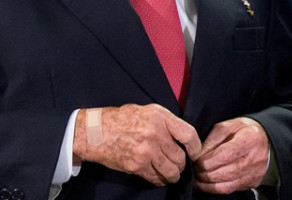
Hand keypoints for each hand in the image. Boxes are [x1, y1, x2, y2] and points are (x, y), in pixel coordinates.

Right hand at [73, 103, 200, 185]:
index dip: (196, 147)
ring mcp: (146, 151)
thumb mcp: (147, 110)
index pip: (188, 134)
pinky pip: (156, 178)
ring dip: (173, 175)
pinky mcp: (136, 165)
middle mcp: (155, 133)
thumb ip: (166, 121)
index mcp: (160, 117)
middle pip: (180, 156)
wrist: (95, 132)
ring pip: (171, 170)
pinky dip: (160, 180)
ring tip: (172, 174)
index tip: (195, 153)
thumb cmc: (121, 119)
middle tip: (179, 165)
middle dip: (182, 164)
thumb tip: (181, 136)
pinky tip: (159, 178)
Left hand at [192, 117, 270, 193]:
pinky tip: (206, 184)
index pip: (225, 154)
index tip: (196, 160)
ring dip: (207, 183)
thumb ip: (213, 139)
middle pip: (225, 172)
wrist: (264, 139)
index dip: (207, 160)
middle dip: (204, 173)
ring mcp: (255, 172)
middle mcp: (255, 157)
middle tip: (193, 170)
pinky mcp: (253, 182)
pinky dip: (215, 189)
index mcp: (250, 138)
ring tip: (197, 178)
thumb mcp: (228, 126)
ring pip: (226, 184)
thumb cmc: (243, 131)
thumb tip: (198, 155)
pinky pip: (230, 189)